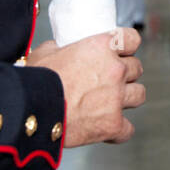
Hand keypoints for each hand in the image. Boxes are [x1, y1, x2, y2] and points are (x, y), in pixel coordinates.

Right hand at [29, 27, 144, 146]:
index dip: (127, 46)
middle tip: (111, 80)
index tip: (122, 52)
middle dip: (126, 74)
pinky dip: (119, 130)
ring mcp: (117, 98)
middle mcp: (115, 70)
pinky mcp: (113, 124)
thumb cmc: (35, 80)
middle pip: (136, 68)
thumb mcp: (45, 52)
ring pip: (139, 95)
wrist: (30, 109)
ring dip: (128, 98)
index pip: (132, 39)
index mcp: (102, 47)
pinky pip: (128, 129)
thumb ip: (60, 48)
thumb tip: (59, 49)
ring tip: (113, 102)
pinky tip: (109, 129)